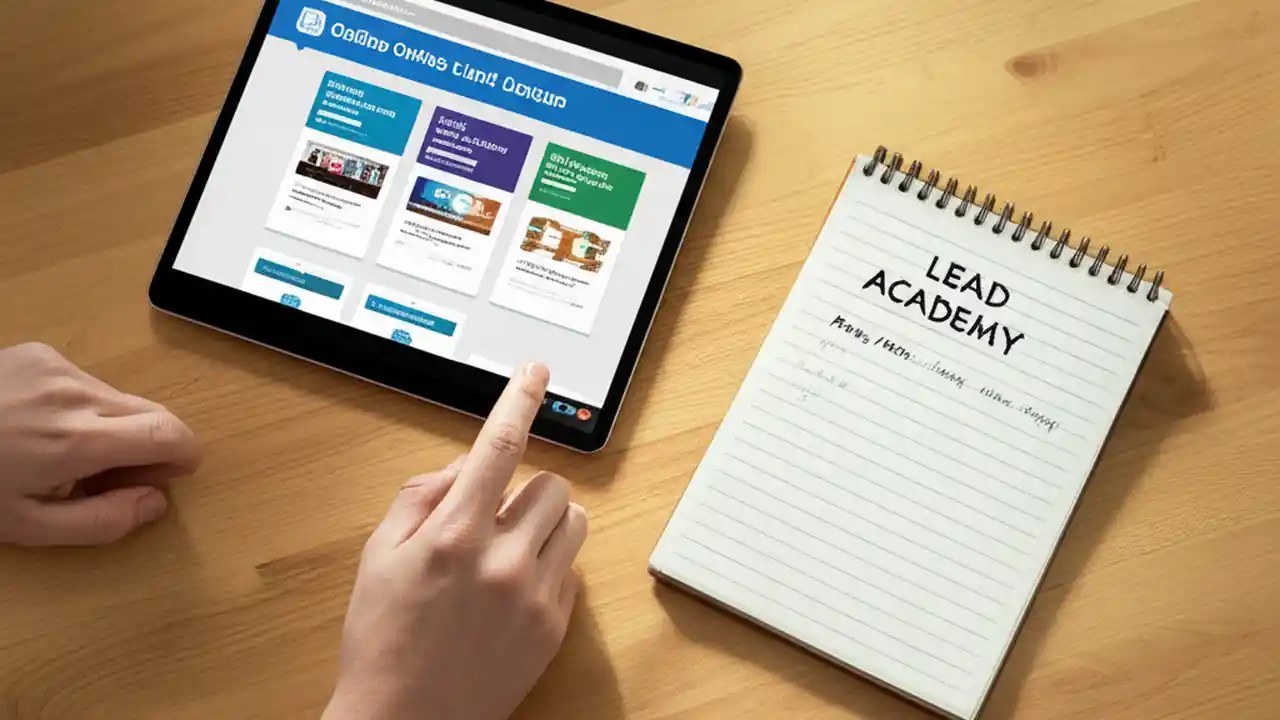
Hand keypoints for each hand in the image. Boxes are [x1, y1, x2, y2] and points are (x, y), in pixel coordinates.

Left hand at [0, 342, 199, 545]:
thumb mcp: (28, 527)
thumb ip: (103, 521)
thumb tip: (154, 503)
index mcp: (77, 441)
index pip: (172, 435)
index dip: (181, 459)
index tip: (163, 478)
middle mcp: (76, 395)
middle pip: (155, 414)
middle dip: (148, 447)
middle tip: (107, 477)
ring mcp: (58, 368)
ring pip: (120, 400)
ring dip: (110, 428)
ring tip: (60, 452)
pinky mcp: (41, 354)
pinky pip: (87, 383)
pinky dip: (80, 407)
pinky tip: (39, 424)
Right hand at [324, 362, 588, 719]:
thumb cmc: (381, 639)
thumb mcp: (378, 555)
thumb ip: (422, 496)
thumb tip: (468, 464)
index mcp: (452, 536)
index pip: (497, 447)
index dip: (519, 400)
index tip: (536, 372)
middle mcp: (501, 562)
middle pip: (549, 484)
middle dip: (523, 489)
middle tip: (492, 518)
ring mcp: (534, 596)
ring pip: (573, 521)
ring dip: (545, 522)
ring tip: (508, 548)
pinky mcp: (554, 626)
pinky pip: (572, 568)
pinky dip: (548, 564)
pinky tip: (511, 590)